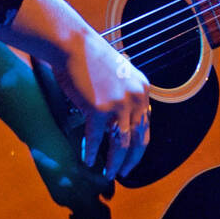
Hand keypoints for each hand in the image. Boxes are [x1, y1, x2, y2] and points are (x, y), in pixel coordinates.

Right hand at [50, 30, 150, 180]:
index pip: (146, 125)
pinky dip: (91, 152)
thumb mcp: (120, 72)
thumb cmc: (90, 56)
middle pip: (138, 139)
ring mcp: (118, 105)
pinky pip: (96, 139)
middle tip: (124, 173)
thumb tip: (123, 118)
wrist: (73, 44)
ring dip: (114, 163)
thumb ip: (125, 93)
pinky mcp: (99, 110)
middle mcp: (136, 99)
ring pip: (120, 144)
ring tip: (108, 174)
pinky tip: (87, 161)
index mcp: (143, 89)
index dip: (139, 145)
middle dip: (131, 160)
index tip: (132, 156)